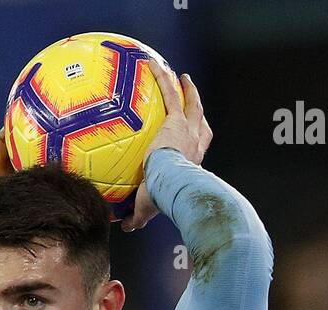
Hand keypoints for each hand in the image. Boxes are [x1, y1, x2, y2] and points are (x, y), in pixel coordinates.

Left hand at [121, 63, 212, 231]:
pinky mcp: (175, 121)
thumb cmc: (163, 199)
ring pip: (191, 104)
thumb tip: (126, 227)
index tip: (191, 138)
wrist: (171, 185)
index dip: (196, 142)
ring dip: (187, 90)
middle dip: (198, 110)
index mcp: (191, 164)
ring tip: (182, 77)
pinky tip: (154, 64)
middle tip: (193, 99)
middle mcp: (195, 145)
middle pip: (200, 123)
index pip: (197, 150)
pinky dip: (164, 78)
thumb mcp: (149, 209)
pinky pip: (170, 93)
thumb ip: (137, 217)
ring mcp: (187, 131)